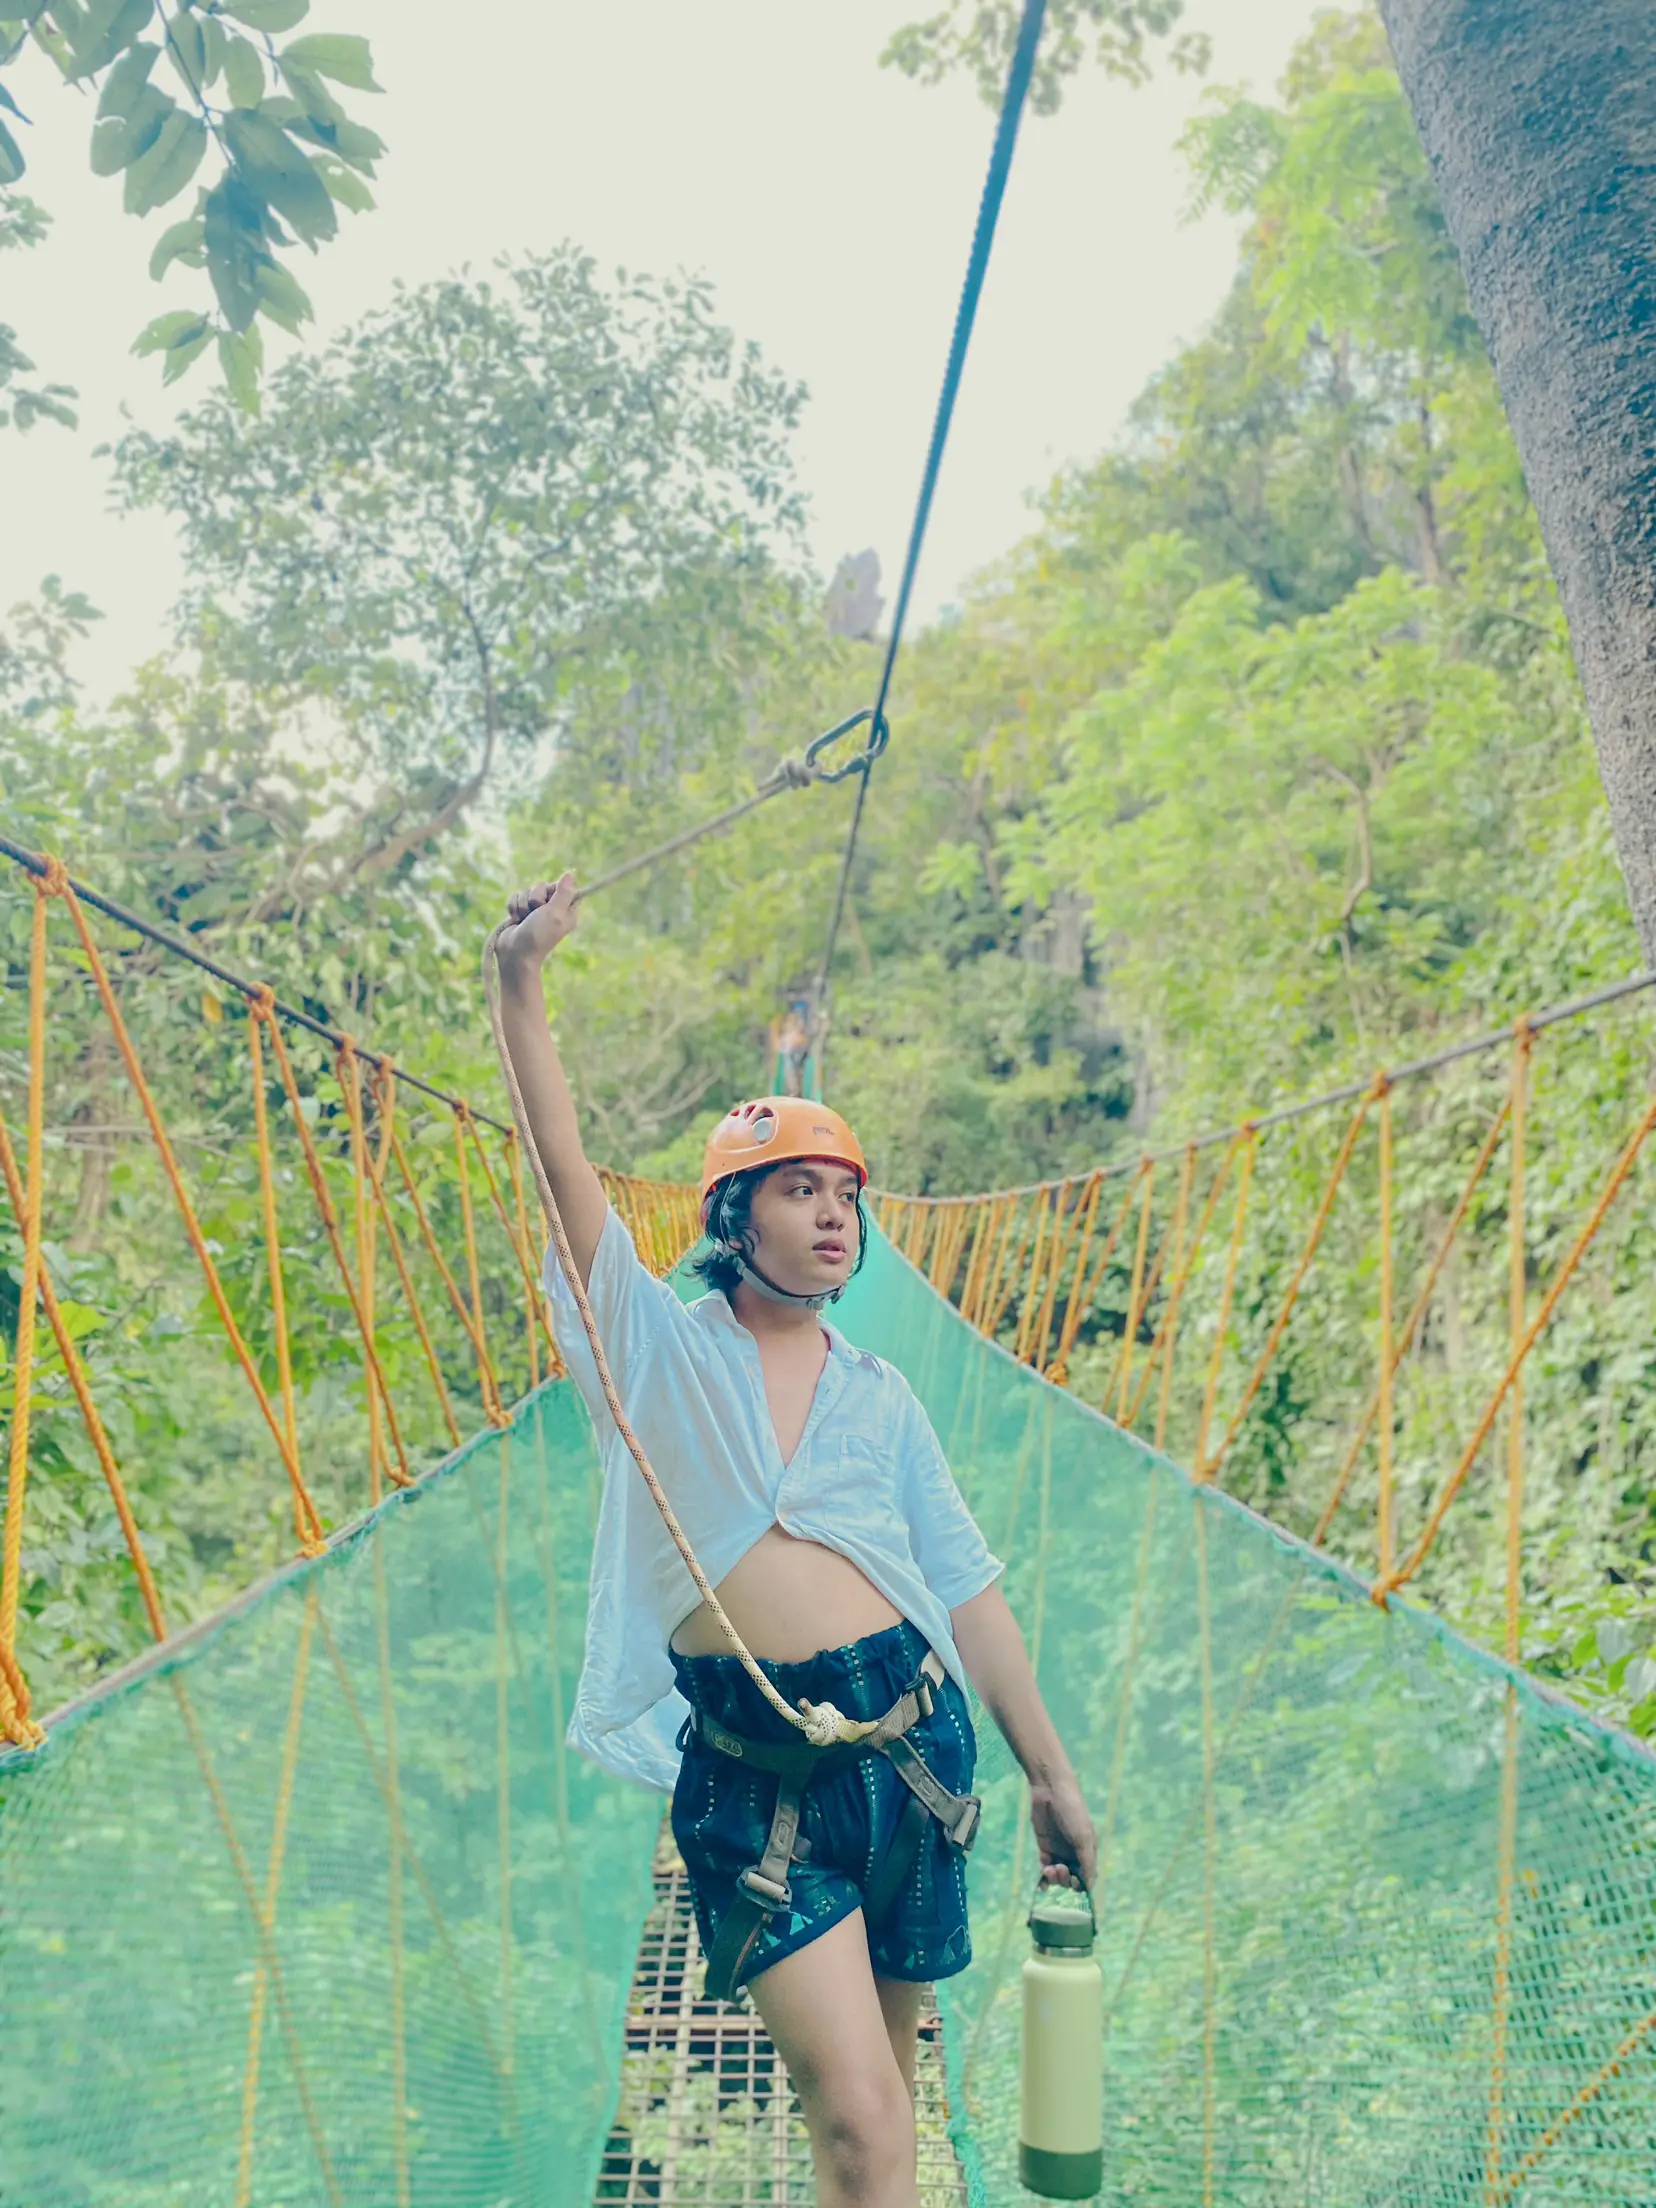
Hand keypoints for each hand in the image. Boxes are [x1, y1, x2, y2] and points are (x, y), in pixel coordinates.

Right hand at [496, 873, 578, 977]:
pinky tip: (515, 920)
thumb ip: (564, 893)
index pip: (563, 887)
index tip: (549, 901)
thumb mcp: (555, 913)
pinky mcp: (520, 911)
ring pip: (527, 890)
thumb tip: (571, 873)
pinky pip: (515, 896)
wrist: (515, 953)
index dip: (553, 890)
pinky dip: (513, 907)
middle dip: (535, 898)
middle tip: (536, 914)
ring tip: (525, 920)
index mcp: (566, 911)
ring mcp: (535, 911)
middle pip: (542, 886)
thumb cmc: (538, 936)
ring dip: (523, 905)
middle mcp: (552, 910)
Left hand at [1030, 1770, 1096, 1892]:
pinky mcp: (1045, 1847)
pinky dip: (1044, 1878)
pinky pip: (1045, 1869)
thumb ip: (1087, 1863)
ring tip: (1049, 1869)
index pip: (1088, 1877)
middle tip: (1060, 1869)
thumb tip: (1089, 1887)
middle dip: (1067, 1880)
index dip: (1082, 1885)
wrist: (1050, 1790)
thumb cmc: (1072, 1812)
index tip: (1075, 1883)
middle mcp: (1075, 1853)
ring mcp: (1059, 1851)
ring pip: (1059, 1876)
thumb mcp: (1083, 1838)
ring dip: (1055, 1879)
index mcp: (1088, 1851)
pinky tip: (1042, 1882)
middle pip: (1072, 1879)